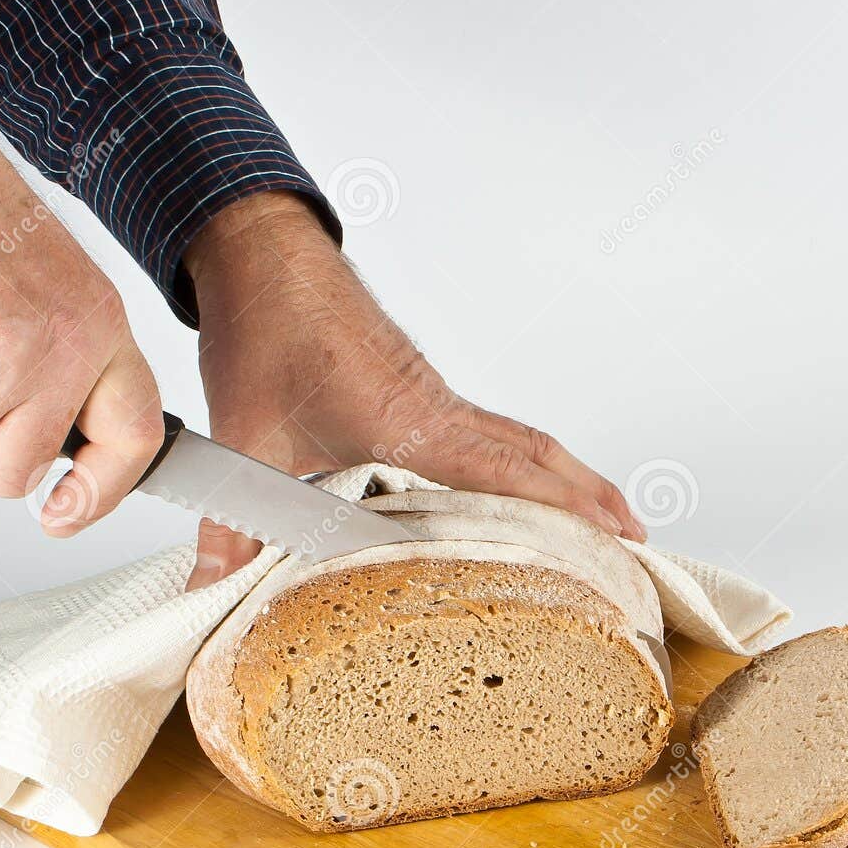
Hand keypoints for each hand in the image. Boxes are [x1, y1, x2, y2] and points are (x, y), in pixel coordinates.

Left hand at [179, 191, 644, 588]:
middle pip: (537, 457)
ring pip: (524, 442)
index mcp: (407, 420)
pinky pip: (498, 431)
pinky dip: (534, 460)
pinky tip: (534, 485)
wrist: (261, 253)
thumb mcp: (242, 435)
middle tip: (636, 545)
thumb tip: (211, 594)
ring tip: (611, 521)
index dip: (560, 508)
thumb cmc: (265, 328)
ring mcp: (438, 397)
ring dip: (571, 479)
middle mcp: (437, 407)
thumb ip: (229, 527)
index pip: (502, 472)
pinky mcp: (426, 392)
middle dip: (592, 502)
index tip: (610, 537)